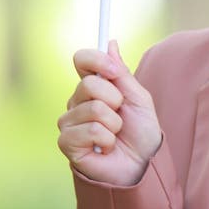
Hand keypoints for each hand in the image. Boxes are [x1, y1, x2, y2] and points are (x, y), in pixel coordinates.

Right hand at [57, 39, 161, 185]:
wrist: (141, 165)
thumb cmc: (140, 133)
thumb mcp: (138, 98)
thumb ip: (121, 73)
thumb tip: (110, 43)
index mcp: (93, 87)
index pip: (82, 59)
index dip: (96, 60)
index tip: (114, 71)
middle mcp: (76, 102)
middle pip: (89, 84)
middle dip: (115, 100)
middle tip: (121, 115)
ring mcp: (69, 122)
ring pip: (93, 109)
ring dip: (114, 124)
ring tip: (115, 135)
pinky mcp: (67, 143)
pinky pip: (90, 130)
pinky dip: (107, 140)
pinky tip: (106, 148)